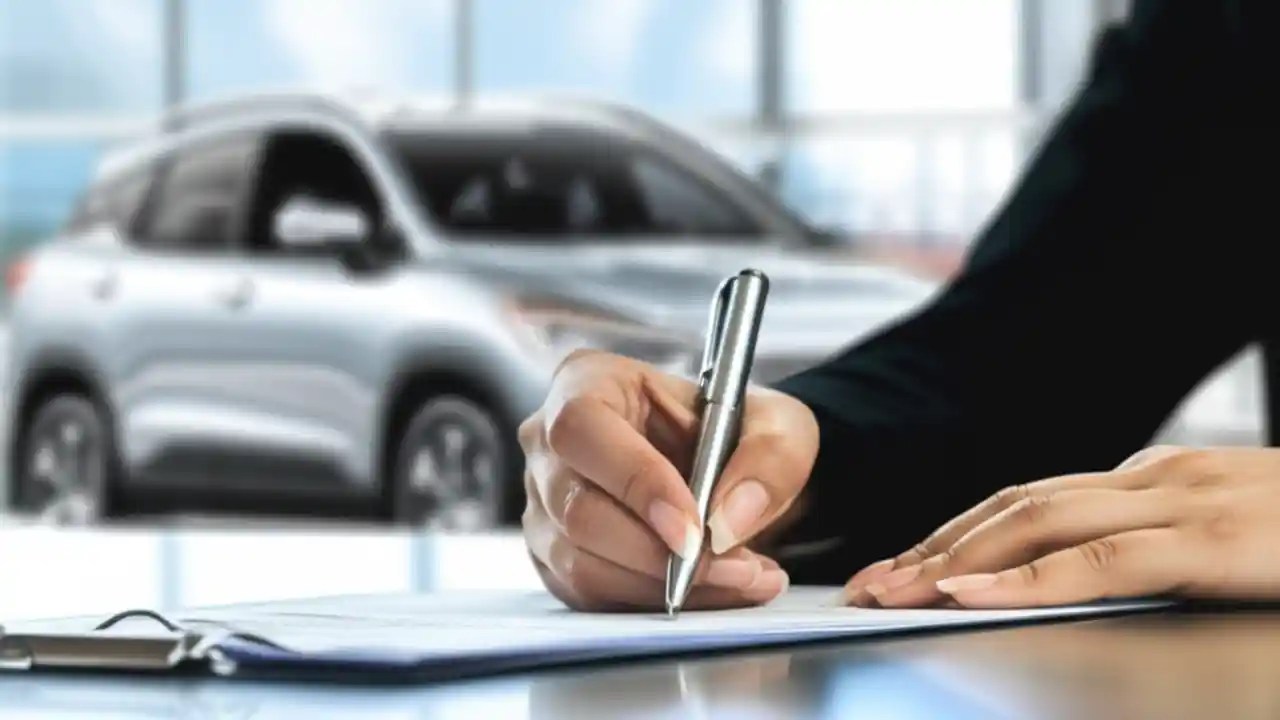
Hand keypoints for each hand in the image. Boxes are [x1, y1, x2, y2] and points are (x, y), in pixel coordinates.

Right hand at [520, 350, 819, 610]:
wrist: (725, 471)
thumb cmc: (735, 432)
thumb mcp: (777, 424)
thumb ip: (768, 460)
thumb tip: (728, 519)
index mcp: (588, 382)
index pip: (583, 429)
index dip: (635, 481)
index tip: (694, 528)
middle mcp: (549, 442)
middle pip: (577, 509)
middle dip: (660, 552)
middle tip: (736, 566)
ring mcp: (543, 504)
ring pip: (582, 563)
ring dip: (664, 584)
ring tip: (740, 578)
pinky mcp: (553, 557)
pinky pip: (591, 595)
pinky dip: (654, 601)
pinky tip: (710, 589)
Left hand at [842, 446, 1279, 607]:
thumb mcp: (1227, 536)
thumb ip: (1155, 548)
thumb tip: (1075, 575)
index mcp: (1153, 481)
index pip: (1027, 500)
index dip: (954, 533)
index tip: (898, 567)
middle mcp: (1154, 479)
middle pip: (1013, 505)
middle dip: (932, 546)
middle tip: (869, 584)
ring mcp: (1185, 501)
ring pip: (1039, 521)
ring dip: (956, 558)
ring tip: (895, 590)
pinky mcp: (1218, 539)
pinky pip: (1104, 560)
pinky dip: (1030, 577)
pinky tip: (975, 594)